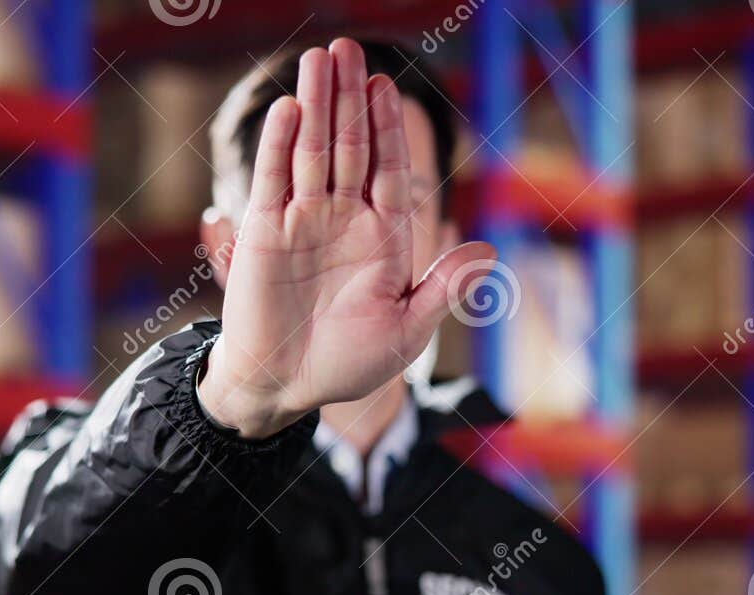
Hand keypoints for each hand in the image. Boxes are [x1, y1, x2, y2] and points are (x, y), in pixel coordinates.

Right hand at [199, 39, 495, 437]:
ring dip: (317, 106)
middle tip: (347, 47)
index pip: (388, 169)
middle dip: (350, 98)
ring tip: (319, 59)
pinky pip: (274, 181)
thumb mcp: (407, 331)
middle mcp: (343, 219)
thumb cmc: (349, 364)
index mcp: (383, 236)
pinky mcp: (266, 232)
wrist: (287, 387)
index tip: (386, 85)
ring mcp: (303, 221)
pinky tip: (290, 110)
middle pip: (350, 147)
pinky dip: (281, 146)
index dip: (387, 127)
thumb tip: (488, 251)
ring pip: (313, 152)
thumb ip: (443, 290)